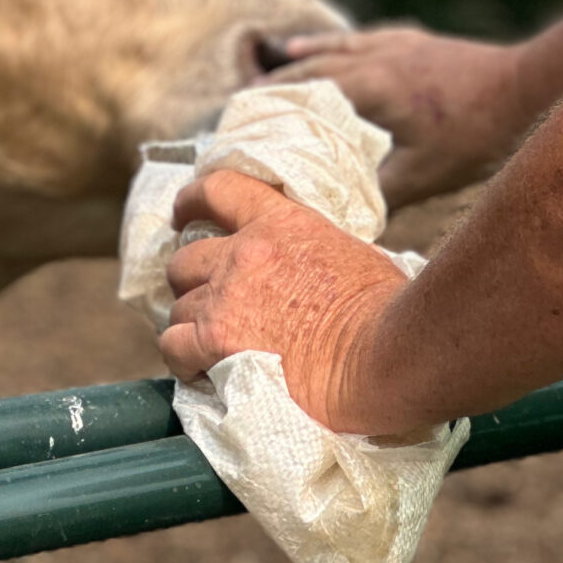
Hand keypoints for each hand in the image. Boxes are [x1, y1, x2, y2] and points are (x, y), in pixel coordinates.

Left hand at [157, 170, 411, 434]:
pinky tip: (203, 371)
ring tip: (211, 349)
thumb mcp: (353, 255)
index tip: (184, 215)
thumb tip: (311, 268)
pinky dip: (184, 359)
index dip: (193, 201)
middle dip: (192, 283)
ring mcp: (226, 297)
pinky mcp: (216, 342)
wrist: (384, 353)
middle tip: (208, 304)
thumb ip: (314, 253)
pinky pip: (174, 347)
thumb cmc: (388, 310)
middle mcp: (245, 253)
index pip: (220, 190)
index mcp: (282, 223)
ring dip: (192, 327)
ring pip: (179, 307)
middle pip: (186, 259)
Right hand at [256, 26, 531, 207]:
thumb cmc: (476, 134)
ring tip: (276, 61)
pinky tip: (332, 45)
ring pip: (337, 47)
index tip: (241, 123)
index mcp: (368, 86)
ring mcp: (396, 44)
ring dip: (304, 57)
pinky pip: (365, 37)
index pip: (304, 95)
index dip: (271, 109)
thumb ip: (378, 196)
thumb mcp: (422, 175)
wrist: (528, 88)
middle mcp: (374, 57)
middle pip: (313, 67)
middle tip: (245, 101)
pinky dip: (340, 43)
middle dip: (277, 84)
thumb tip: (342, 222)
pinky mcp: (416, 42)